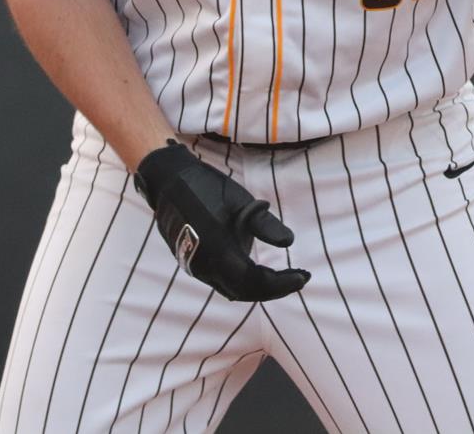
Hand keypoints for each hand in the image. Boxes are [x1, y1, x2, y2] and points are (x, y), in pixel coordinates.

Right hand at [132, 141, 311, 301]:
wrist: (169, 182)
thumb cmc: (206, 188)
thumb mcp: (240, 201)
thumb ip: (263, 224)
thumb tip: (289, 242)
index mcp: (217, 250)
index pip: (254, 281)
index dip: (281, 284)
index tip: (304, 276)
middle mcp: (205, 266)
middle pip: (244, 291)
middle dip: (274, 289)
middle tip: (300, 278)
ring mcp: (196, 267)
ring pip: (232, 289)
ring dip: (259, 287)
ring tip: (284, 277)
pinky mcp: (193, 263)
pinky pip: (222, 282)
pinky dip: (244, 282)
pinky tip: (259, 272)